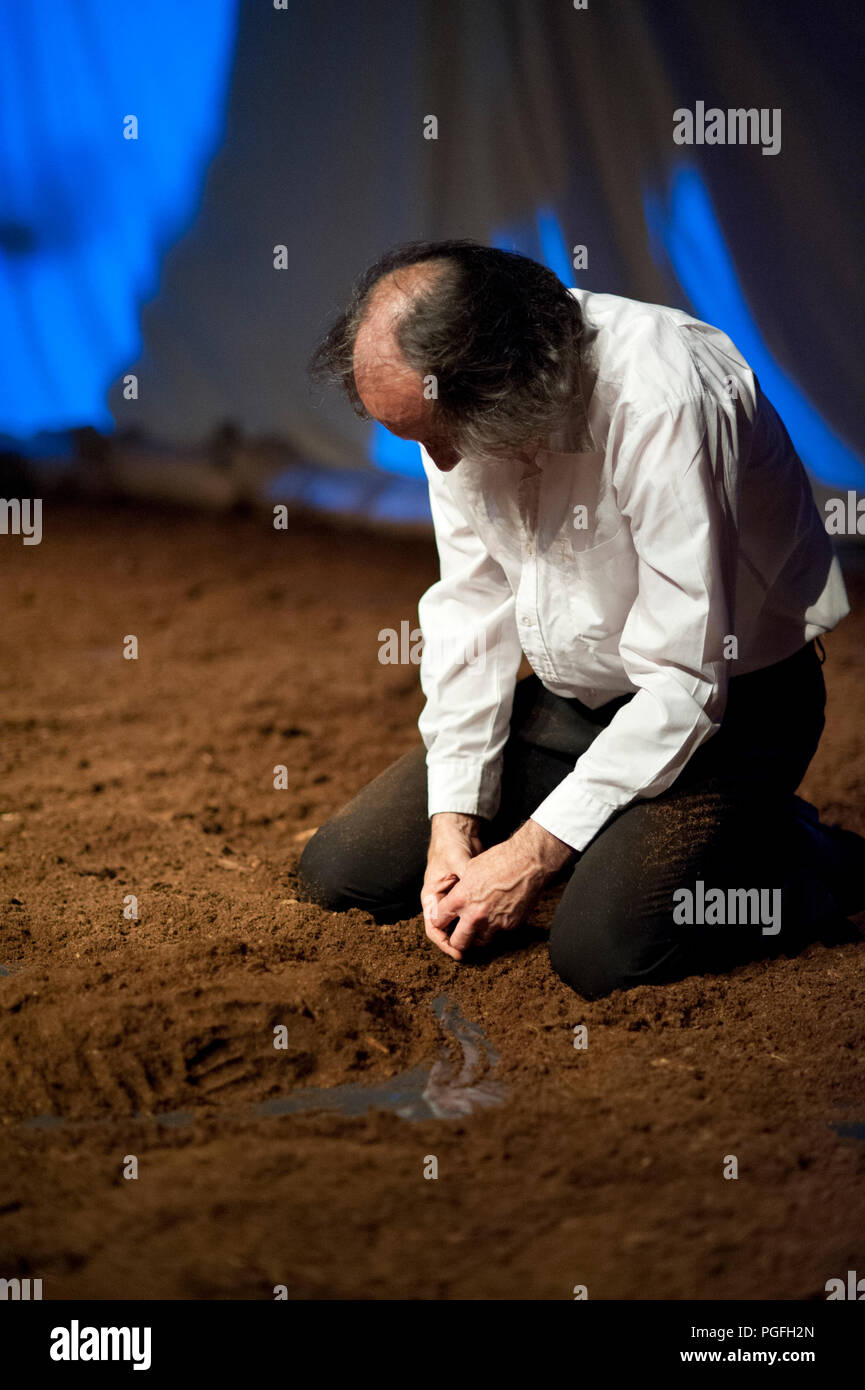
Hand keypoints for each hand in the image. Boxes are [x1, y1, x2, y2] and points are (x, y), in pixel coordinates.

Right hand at [422, 813, 483, 960]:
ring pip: (458, 923)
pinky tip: (489, 928)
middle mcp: (441, 901)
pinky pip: (468, 914)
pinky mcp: (465, 895)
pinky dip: (476, 921)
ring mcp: (453, 899)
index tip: (458, 952)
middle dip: (457, 942)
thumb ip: (466, 877)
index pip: (434, 926)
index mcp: (431, 896)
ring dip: (468, 934)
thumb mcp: (457, 861)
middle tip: (472, 953)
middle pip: (446, 929)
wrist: (457, 832)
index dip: (444, 942)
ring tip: (482, 945)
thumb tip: (476, 890)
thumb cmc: (451, 845)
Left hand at [429, 819, 575, 958]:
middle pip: (458, 942)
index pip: (438, 920)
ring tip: (478, 926)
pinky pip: (499, 933)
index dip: (439, 919)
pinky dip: (496, 928)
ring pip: (479, 942)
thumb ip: (459, 891)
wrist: (529, 864)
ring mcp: (494, 923)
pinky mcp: (510, 926)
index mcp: (460, 899)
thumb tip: (454, 901)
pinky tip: (498, 915)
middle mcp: (475, 915)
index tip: (443, 919)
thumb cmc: (499, 860)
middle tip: (459, 934)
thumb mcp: (470, 870)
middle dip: (456, 940)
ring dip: (477, 936)